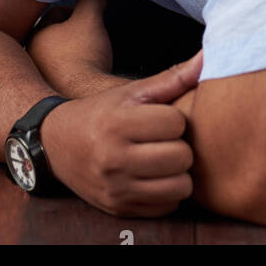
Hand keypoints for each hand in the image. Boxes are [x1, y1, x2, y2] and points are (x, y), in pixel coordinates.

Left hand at [26, 0, 113, 93]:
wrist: (85, 98)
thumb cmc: (83, 58)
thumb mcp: (90, 18)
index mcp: (35, 36)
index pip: (56, 13)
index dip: (78, 10)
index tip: (92, 16)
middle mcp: (31, 58)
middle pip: (55, 36)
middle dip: (73, 33)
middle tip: (90, 36)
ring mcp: (38, 78)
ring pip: (57, 57)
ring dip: (72, 53)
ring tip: (90, 56)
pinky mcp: (49, 94)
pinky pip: (62, 75)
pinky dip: (73, 72)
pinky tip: (84, 75)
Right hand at [39, 56, 202, 216]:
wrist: (57, 144)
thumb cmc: (102, 113)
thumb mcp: (131, 91)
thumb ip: (172, 78)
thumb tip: (208, 57)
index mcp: (117, 123)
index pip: (175, 123)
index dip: (175, 119)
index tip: (161, 118)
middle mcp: (114, 158)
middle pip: (181, 157)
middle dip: (179, 146)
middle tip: (165, 140)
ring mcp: (116, 188)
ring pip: (180, 187)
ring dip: (177, 173)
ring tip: (163, 159)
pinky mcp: (119, 208)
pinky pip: (167, 207)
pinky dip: (167, 193)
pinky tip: (154, 177)